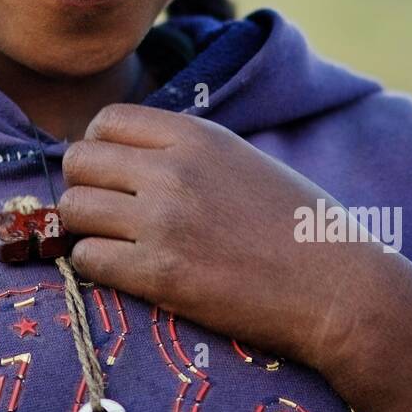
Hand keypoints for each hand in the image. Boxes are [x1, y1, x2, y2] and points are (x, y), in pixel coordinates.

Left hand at [59, 103, 372, 375]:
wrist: (339, 290)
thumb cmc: (299, 227)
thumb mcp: (242, 161)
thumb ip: (186, 152)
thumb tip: (124, 158)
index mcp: (197, 135)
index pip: (107, 121)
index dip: (99, 148)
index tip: (112, 174)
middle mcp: (172, 169)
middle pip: (79, 161)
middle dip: (84, 186)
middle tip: (104, 212)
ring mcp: (162, 221)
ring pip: (72, 209)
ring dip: (84, 228)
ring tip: (112, 243)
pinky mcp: (158, 274)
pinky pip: (87, 258)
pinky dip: (95, 265)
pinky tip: (124, 271)